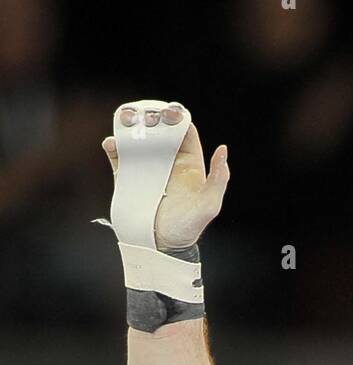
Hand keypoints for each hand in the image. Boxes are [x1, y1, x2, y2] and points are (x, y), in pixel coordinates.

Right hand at [101, 105, 229, 250]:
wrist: (160, 247)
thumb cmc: (188, 228)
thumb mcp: (208, 206)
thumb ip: (218, 179)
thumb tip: (223, 150)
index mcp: (188, 162)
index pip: (183, 129)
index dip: (176, 115)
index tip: (168, 113)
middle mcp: (167, 160)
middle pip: (159, 127)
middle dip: (152, 115)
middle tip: (147, 117)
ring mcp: (145, 166)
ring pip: (136, 135)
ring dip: (130, 123)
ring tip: (127, 120)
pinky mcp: (126, 176)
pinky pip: (118, 154)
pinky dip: (113, 144)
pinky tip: (113, 144)